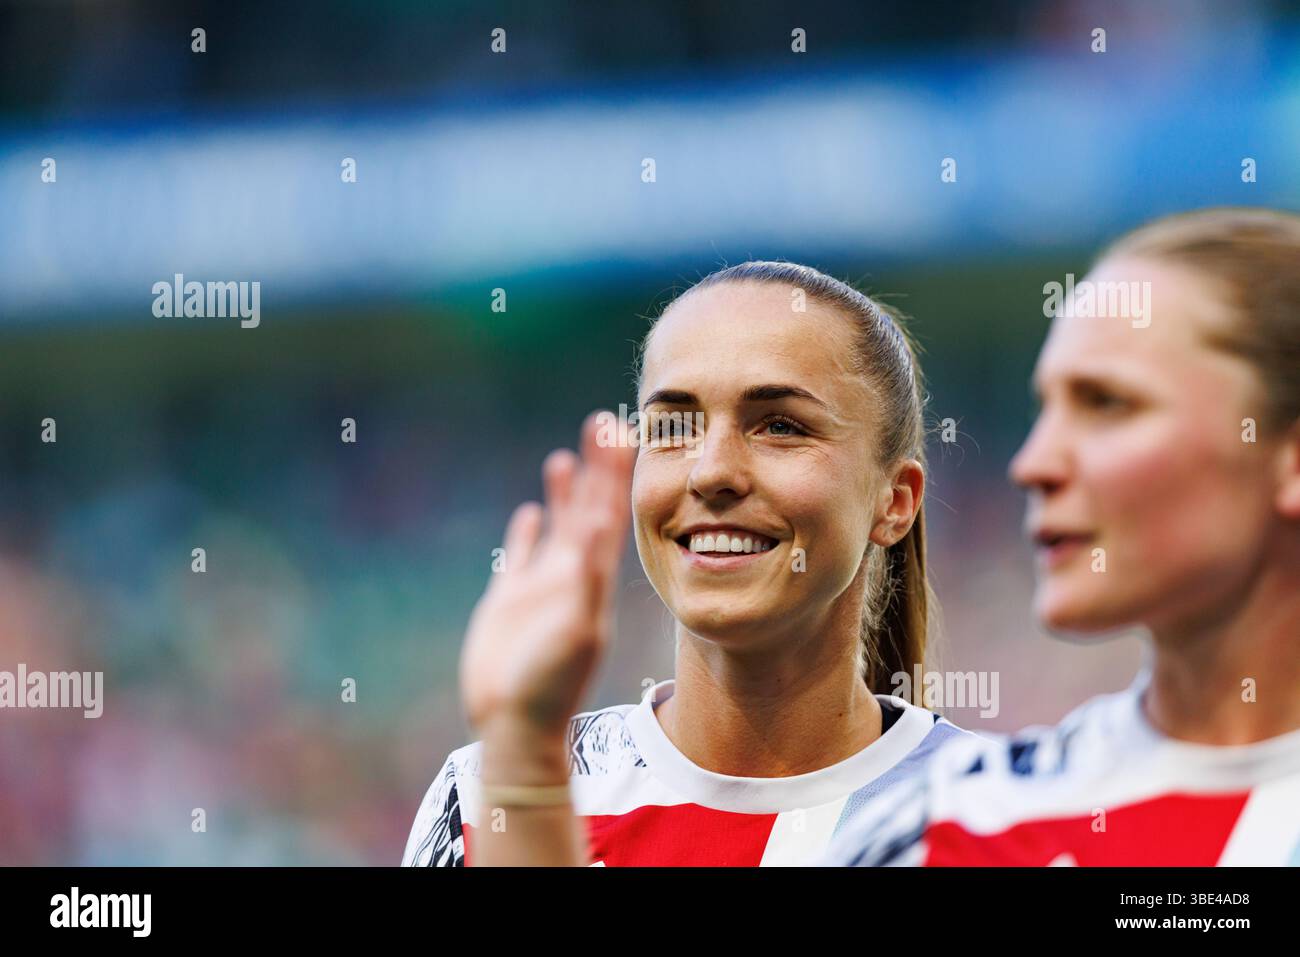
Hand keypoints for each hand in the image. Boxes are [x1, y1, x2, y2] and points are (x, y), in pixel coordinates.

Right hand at [459, 411, 635, 741]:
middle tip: (601, 422)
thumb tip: (593, 527)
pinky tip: (530, 512)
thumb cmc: (549, 683)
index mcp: (592, 578)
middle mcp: (572, 576)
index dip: (616, 474)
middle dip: (595, 469)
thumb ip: (582, 580)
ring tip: (566, 457)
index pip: (609, 513)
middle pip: (586, 510)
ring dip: (564, 495)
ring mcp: (542, 588)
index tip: (625, 431)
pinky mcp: (511, 603)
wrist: (518, 726)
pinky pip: (522, 558)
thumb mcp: (574, 627)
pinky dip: (527, 534)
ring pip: (556, 530)